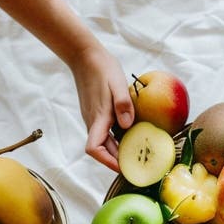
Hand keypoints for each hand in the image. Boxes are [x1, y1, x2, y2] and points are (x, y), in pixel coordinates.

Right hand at [71, 45, 134, 171]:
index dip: (107, 161)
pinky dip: (117, 140)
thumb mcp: (117, 83)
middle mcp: (93, 122)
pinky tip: (131, 137)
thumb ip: (123, 104)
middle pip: (102, 151)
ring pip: (104, 143)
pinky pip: (106, 134)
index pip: (94, 149)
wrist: (85, 56)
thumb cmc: (102, 68)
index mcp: (98, 118)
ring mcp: (94, 119)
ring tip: (137, 155)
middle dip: (117, 161)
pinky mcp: (97, 115)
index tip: (123, 167)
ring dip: (118, 151)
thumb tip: (127, 125)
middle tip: (138, 166)